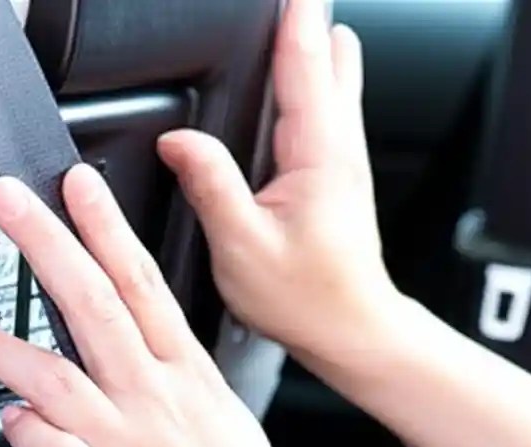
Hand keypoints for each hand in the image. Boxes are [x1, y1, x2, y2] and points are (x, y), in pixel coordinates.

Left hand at [0, 169, 331, 446]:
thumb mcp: (227, 431)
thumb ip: (178, 393)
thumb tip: (144, 369)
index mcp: (189, 380)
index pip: (142, 284)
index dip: (106, 228)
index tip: (80, 185)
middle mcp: (155, 402)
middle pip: (94, 304)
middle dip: (48, 242)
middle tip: (8, 199)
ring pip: (56, 376)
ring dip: (3, 347)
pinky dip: (25, 434)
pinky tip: (6, 420)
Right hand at [157, 0, 396, 362]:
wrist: (351, 330)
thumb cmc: (307, 299)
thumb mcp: (242, 246)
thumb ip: (211, 185)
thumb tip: (179, 141)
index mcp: (317, 155)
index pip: (306, 64)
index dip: (295, 17)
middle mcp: (338, 149)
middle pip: (330, 59)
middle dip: (309, 21)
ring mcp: (343, 159)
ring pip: (335, 80)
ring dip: (314, 44)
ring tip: (299, 14)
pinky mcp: (338, 174)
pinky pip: (330, 105)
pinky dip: (314, 75)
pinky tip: (303, 73)